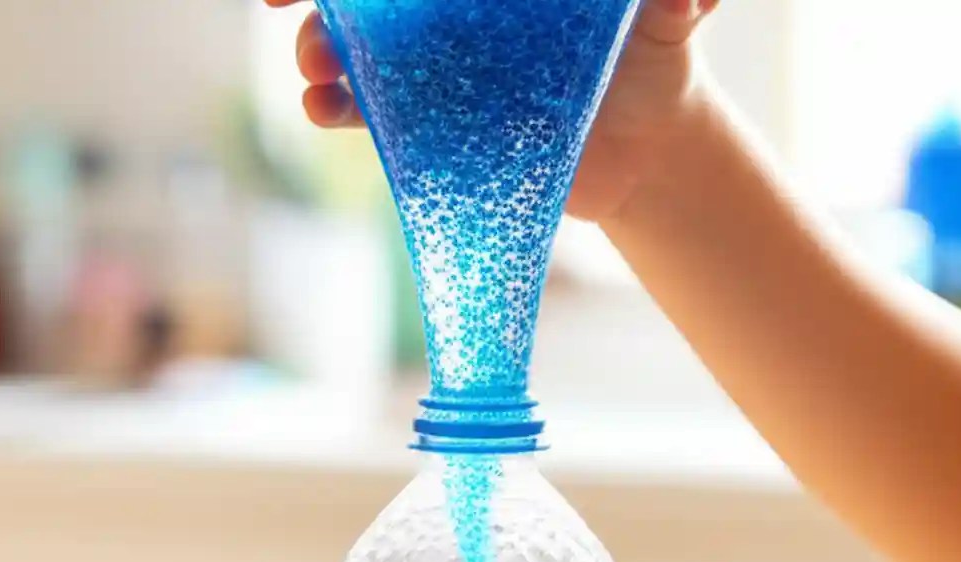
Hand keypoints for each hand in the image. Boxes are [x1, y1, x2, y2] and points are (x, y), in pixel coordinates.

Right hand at [263, 0, 719, 223]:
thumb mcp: (667, 21)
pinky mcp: (429, 121)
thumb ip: (672, 3)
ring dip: (319, 47)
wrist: (647, 148)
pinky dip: (336, 107)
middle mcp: (452, 9)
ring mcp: (433, 62)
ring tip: (316, 67)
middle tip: (289, 2)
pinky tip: (324, 109)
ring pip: (352, 43)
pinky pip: (367, 111)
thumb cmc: (655, 59)